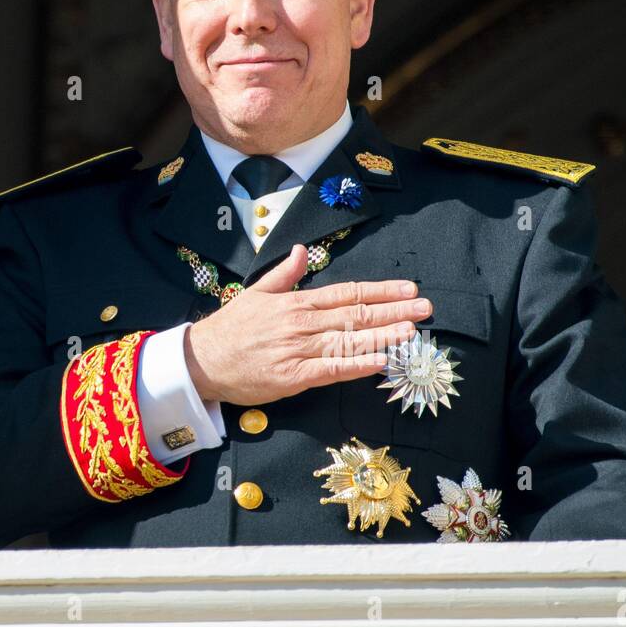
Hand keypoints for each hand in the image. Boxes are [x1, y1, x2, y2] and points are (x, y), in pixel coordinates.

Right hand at [183, 243, 432, 405]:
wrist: (201, 360)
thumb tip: (305, 250)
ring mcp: (299, 349)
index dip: (381, 291)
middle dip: (394, 311)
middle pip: (356, 315)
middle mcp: (303, 322)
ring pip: (349, 340)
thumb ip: (286, 273)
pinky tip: (380, 362)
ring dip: (383, 335)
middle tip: (425, 309)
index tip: (408, 289)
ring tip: (412, 332)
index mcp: (297, 302)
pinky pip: (332, 369)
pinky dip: (357, 365)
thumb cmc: (230, 328)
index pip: (348, 293)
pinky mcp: (293, 376)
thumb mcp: (257, 292)